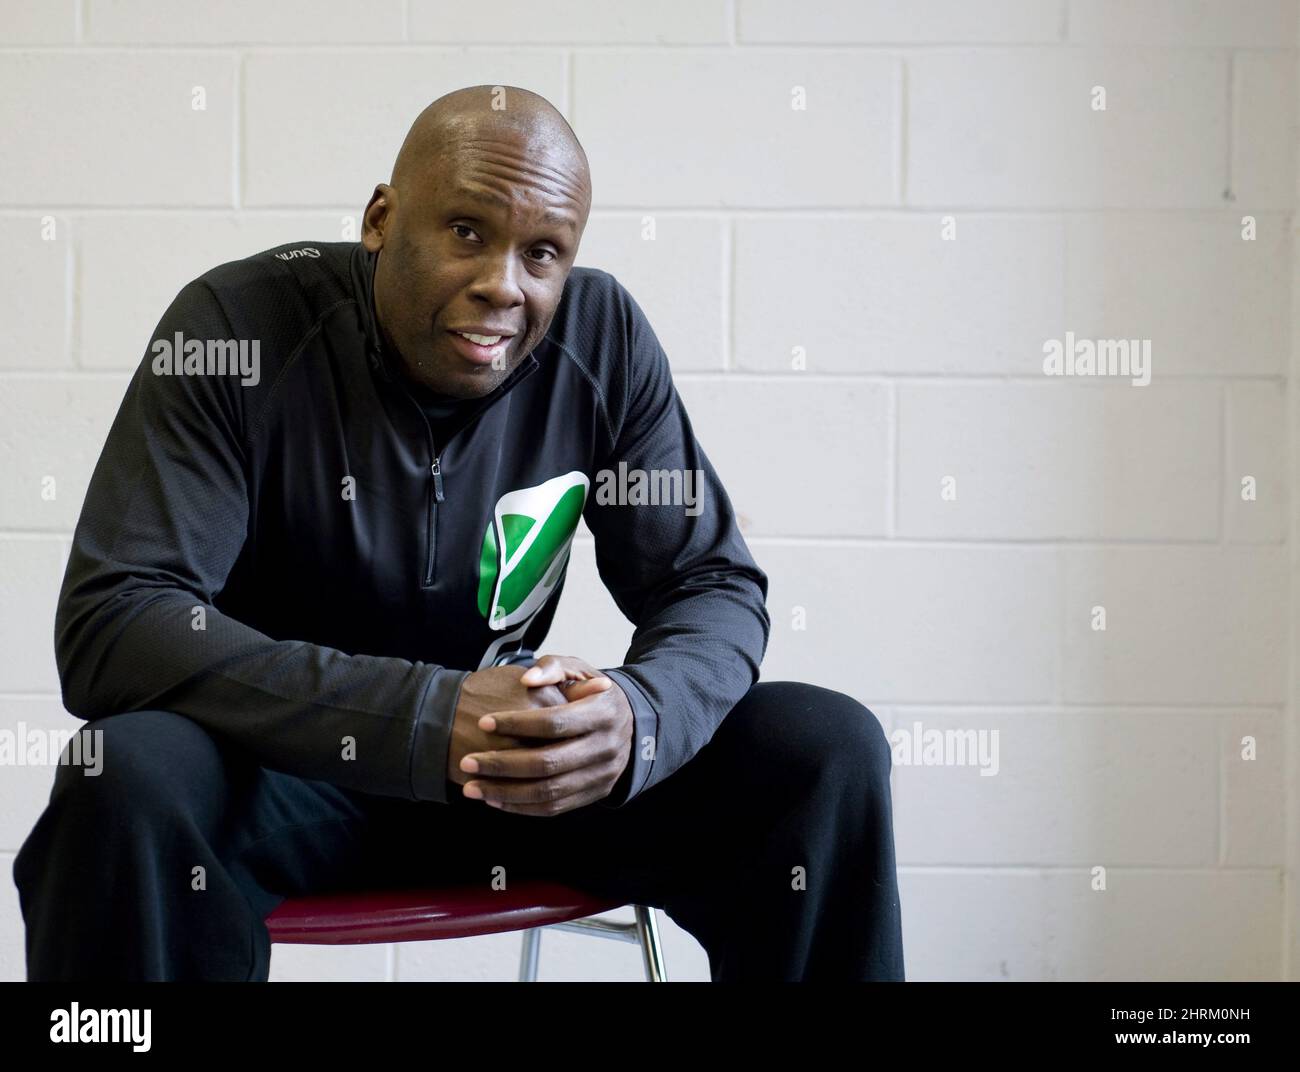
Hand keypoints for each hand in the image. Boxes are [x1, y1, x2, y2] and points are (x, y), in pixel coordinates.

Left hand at [458, 654, 634, 815]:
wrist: (629, 723)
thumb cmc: (591, 693)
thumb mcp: (579, 670)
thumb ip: (552, 667)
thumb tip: (527, 679)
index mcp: (603, 712)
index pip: (554, 722)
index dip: (517, 723)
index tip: (483, 722)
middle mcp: (606, 747)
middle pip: (548, 762)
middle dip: (502, 764)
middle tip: (468, 762)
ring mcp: (602, 775)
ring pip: (548, 792)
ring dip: (505, 792)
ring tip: (472, 787)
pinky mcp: (595, 794)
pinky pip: (554, 807)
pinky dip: (521, 807)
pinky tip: (494, 798)